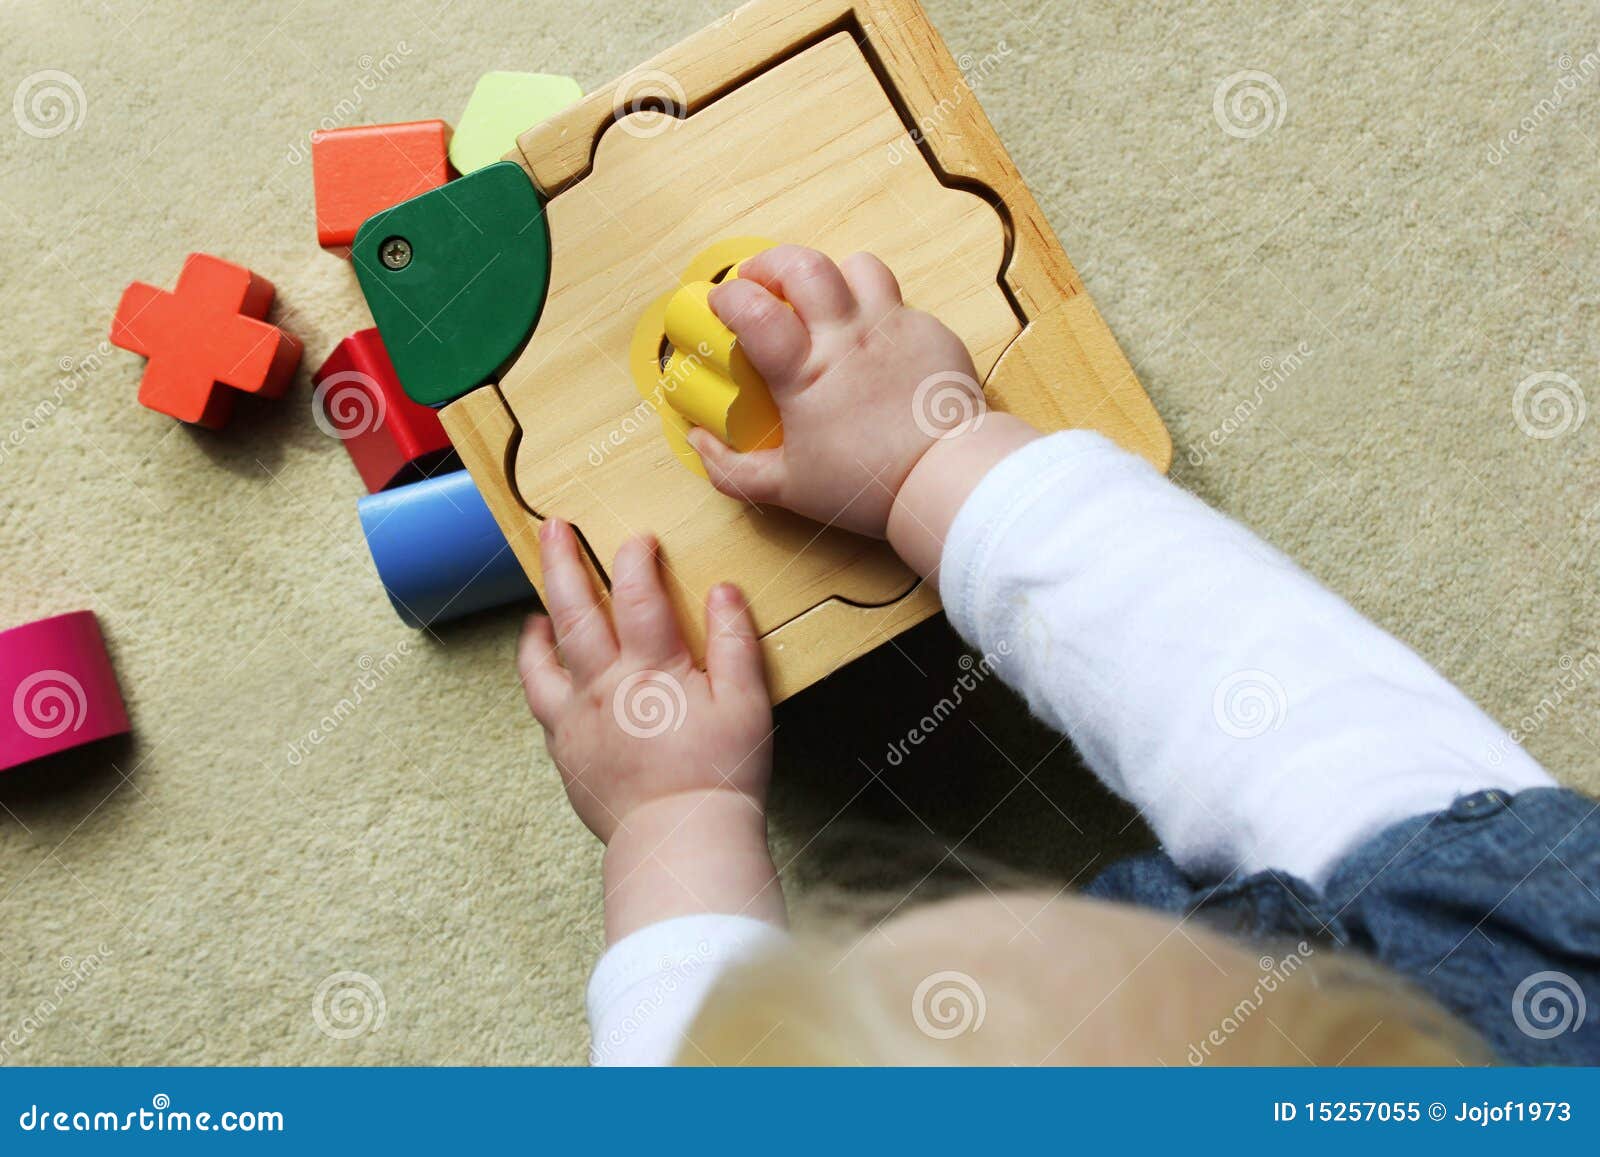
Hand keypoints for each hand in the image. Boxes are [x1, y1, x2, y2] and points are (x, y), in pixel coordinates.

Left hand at [517, 519, 772, 844]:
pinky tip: (543, 670)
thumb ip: (734, 643)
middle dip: (563, 563)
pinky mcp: (567, 751)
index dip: (635, 558)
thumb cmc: (720, 775)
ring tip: (537, 606)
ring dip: (539, 623)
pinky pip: (541, 704)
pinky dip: (537, 676)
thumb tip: (723, 591)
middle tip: (553, 529)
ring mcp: (578, 719)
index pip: (637, 594)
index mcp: (653, 669)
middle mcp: (605, 686)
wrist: (679, 841)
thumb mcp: (747, 704)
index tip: (639, 538)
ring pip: (543, 658)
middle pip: (574, 611)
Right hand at [687, 244, 985, 538]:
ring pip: (857, 266)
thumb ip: (731, 468)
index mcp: (805, 371)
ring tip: (821, 300)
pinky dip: (875, 310)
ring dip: (831, 275)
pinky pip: (897, 301)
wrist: (947, 479)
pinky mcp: (930, 331)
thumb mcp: (786, 489)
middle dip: (772, 262)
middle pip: (804, 264)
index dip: (728, 296)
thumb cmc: (867, 486)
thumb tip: (697, 441)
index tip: (722, 305)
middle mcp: (848, 336)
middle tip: (761, 282)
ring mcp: (892, 327)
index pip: (754, 308)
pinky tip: (872, 342)